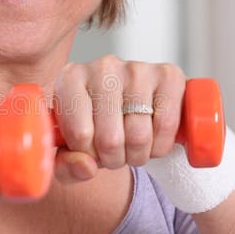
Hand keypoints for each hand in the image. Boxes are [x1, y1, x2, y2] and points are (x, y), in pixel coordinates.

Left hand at [52, 56, 185, 183]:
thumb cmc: (93, 127)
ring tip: (132, 147)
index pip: (80, 135)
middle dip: (114, 158)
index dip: (89, 155)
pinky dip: (161, 145)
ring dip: (137, 154)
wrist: (125, 110)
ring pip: (139, 135)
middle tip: (114, 153)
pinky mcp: (168, 74)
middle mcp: (103, 67)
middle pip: (110, 139)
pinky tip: (152, 139)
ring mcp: (137, 69)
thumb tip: (86, 166)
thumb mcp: (69, 150)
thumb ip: (66, 166)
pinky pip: (166, 125)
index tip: (90, 150)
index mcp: (71, 79)